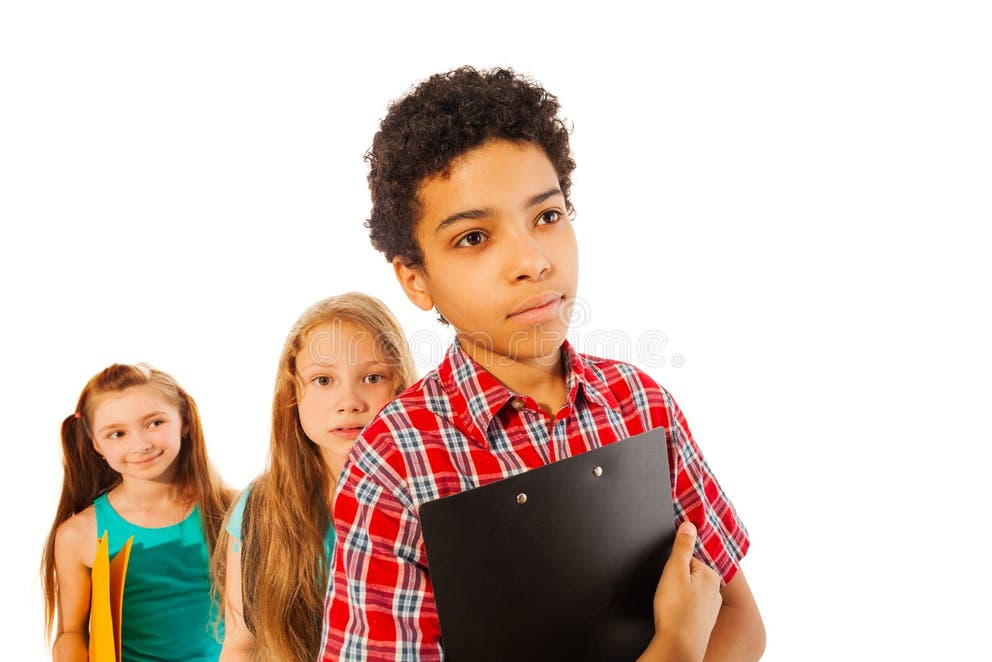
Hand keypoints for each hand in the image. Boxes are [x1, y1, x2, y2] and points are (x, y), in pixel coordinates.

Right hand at [651, 521, 722, 661]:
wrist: (679, 646)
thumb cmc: (676, 611)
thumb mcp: (675, 570)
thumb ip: (682, 546)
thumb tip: (690, 525)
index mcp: (710, 574)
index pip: (687, 559)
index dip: (672, 567)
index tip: (667, 579)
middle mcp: (715, 591)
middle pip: (689, 576)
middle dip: (676, 582)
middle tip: (667, 594)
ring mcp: (710, 609)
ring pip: (689, 594)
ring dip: (678, 597)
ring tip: (670, 607)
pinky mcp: (703, 623)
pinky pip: (689, 609)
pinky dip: (681, 611)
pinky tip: (674, 617)